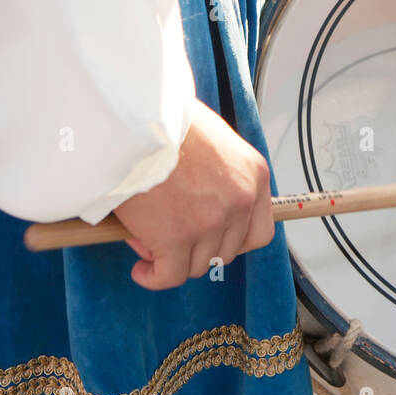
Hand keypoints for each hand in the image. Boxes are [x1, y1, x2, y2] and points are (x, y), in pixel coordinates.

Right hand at [114, 99, 273, 290]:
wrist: (137, 117)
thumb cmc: (166, 119)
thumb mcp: (213, 141)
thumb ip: (219, 176)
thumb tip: (199, 209)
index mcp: (253, 176)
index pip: (258, 232)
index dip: (232, 242)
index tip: (211, 241)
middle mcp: (239, 202)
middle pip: (226, 252)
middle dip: (197, 249)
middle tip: (170, 236)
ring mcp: (210, 222)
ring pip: (197, 265)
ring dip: (172, 259)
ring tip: (148, 239)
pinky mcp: (176, 238)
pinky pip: (169, 275)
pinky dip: (154, 277)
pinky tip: (141, 270)